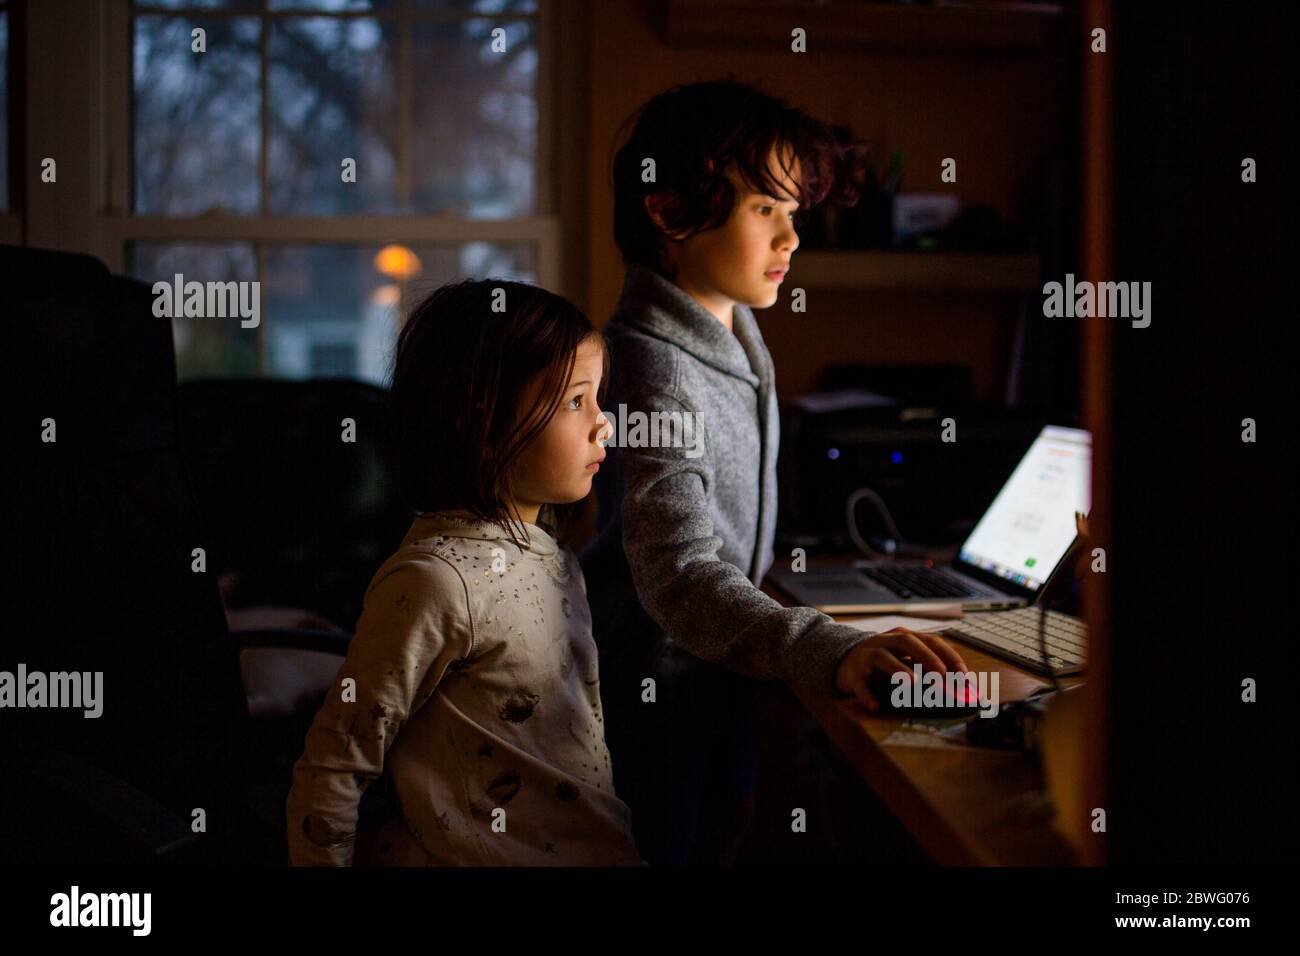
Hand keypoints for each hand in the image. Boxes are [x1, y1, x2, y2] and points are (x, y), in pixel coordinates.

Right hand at [834, 627, 970, 711]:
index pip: (930, 640)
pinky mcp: (854, 675)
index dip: (948, 655)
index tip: (963, 674)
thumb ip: (926, 666)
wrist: (843, 660)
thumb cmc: (883, 662)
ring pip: (882, 658)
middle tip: (943, 675)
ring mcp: (868, 656)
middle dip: (927, 657)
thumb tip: (957, 684)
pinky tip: (875, 706)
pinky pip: (860, 685)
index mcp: (903, 636)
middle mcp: (885, 642)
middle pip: (906, 641)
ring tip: (912, 683)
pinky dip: (867, 695)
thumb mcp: (904, 657)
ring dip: (898, 669)